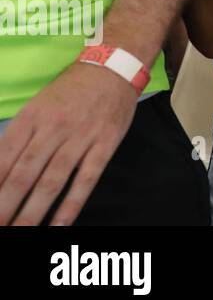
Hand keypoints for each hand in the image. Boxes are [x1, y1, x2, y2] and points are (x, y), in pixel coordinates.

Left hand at [0, 62, 137, 224]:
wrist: (113, 67)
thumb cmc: (71, 90)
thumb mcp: (37, 106)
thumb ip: (18, 137)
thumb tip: (0, 171)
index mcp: (32, 117)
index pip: (3, 158)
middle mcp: (54, 128)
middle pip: (24, 174)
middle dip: (6, 204)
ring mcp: (81, 137)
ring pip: (52, 181)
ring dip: (33, 212)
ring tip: (19, 232)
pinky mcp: (105, 144)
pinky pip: (86, 180)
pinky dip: (71, 205)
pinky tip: (58, 225)